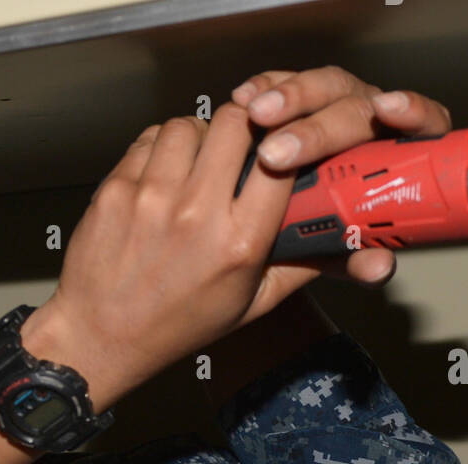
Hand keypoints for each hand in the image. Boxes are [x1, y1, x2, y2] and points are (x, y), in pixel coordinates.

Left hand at [33, 67, 451, 393]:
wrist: (101, 337)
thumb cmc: (179, 324)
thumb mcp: (251, 304)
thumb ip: (302, 265)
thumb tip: (366, 249)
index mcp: (240, 243)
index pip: (280, 159)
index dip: (285, 145)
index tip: (283, 149)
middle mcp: (196, 215)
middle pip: (235, 122)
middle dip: (242, 127)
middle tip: (240, 146)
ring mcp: (151, 198)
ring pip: (187, 124)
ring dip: (197, 137)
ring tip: (196, 165)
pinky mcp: (116, 190)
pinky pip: (148, 141)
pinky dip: (159, 150)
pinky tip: (162, 178)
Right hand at [232, 66, 454, 286]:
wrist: (283, 226)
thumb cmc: (326, 233)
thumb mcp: (339, 252)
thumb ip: (357, 258)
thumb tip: (379, 268)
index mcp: (399, 152)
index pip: (422, 122)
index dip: (410, 110)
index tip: (386, 110)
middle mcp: (373, 119)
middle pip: (358, 105)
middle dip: (317, 127)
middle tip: (279, 153)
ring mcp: (337, 101)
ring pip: (323, 86)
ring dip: (289, 96)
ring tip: (254, 114)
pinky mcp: (299, 94)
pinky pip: (285, 81)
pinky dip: (265, 86)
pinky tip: (243, 97)